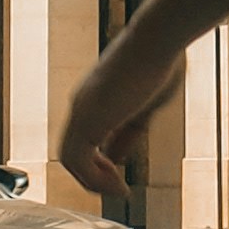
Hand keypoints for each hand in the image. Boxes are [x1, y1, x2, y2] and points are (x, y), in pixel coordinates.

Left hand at [54, 37, 177, 203]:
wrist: (158, 38)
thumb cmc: (159, 61)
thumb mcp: (144, 106)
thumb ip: (128, 132)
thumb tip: (116, 159)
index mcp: (94, 99)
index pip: (85, 142)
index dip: (99, 165)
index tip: (120, 176)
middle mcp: (82, 105)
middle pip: (71, 153)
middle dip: (93, 177)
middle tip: (118, 189)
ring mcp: (82, 111)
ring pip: (69, 160)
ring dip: (92, 182)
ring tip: (118, 190)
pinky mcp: (88, 118)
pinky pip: (77, 161)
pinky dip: (93, 179)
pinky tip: (118, 184)